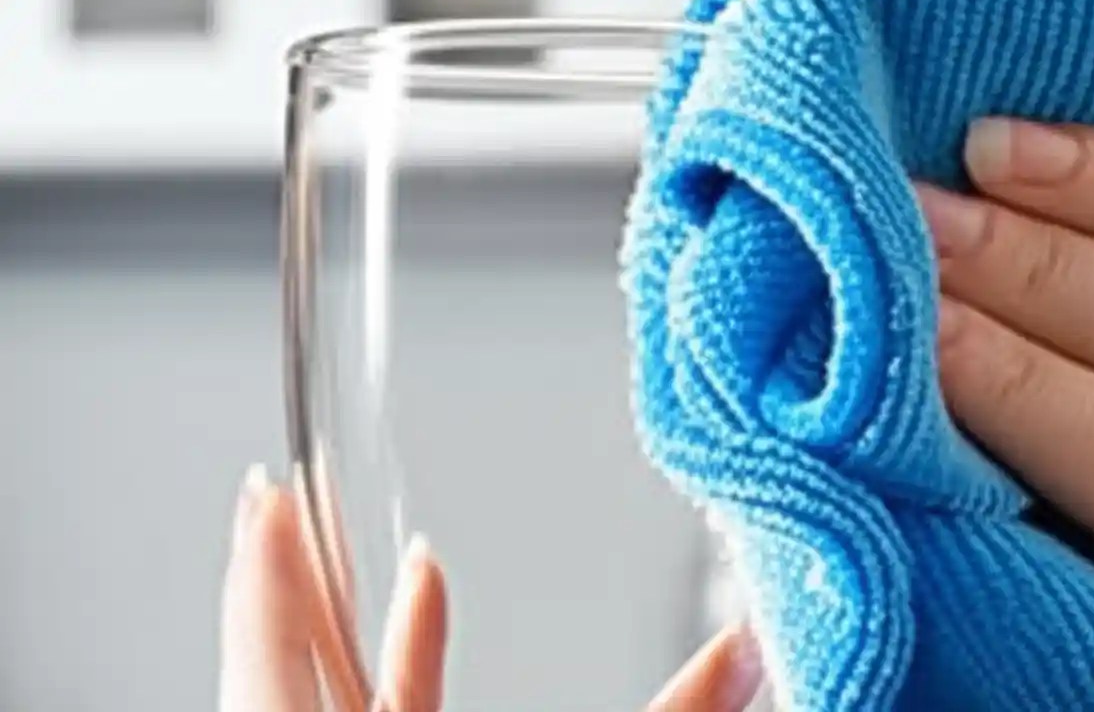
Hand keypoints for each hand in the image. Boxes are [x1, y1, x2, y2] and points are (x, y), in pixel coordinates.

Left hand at [217, 467, 763, 710]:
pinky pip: (385, 707)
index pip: (277, 649)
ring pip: (330, 680)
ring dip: (347, 601)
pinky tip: (427, 591)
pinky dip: (405, 650)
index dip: (264, 565)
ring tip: (348, 515)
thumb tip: (747, 652)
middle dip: (289, 565)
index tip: (260, 493)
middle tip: (277, 491)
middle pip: (284, 654)